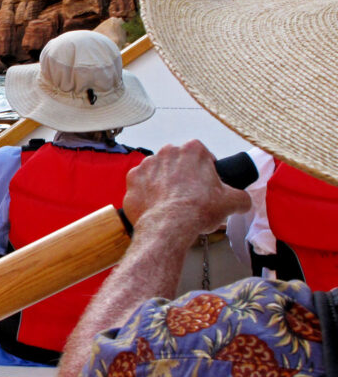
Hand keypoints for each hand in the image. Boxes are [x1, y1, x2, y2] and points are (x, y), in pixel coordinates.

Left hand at [123, 140, 250, 241]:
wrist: (169, 226)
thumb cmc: (198, 210)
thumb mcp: (232, 202)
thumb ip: (241, 197)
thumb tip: (243, 201)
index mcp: (192, 150)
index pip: (202, 155)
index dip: (205, 171)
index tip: (206, 185)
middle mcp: (167, 152)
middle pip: (178, 163)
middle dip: (183, 176)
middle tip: (189, 196)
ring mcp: (147, 164)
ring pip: (159, 172)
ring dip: (164, 183)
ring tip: (171, 203)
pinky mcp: (133, 179)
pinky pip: (141, 184)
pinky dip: (147, 193)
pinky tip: (156, 206)